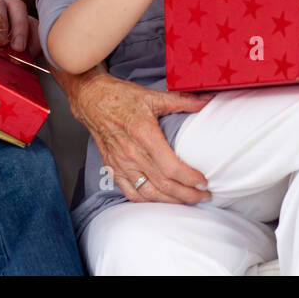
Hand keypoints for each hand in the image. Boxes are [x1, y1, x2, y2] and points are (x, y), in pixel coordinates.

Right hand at [65, 68, 212, 203]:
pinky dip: (148, 201)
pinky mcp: (113, 168)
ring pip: (149, 193)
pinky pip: (131, 193)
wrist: (92, 99)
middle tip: (204, 196)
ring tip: (188, 200)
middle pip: (163, 184)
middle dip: (187, 195)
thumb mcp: (154, 96)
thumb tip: (206, 100)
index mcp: (144, 134)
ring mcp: (121, 163)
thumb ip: (183, 100)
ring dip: (171, 201)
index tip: (204, 182)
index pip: (170, 166)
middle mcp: (132, 153)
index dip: (189, 178)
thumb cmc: (121, 97)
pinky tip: (161, 201)